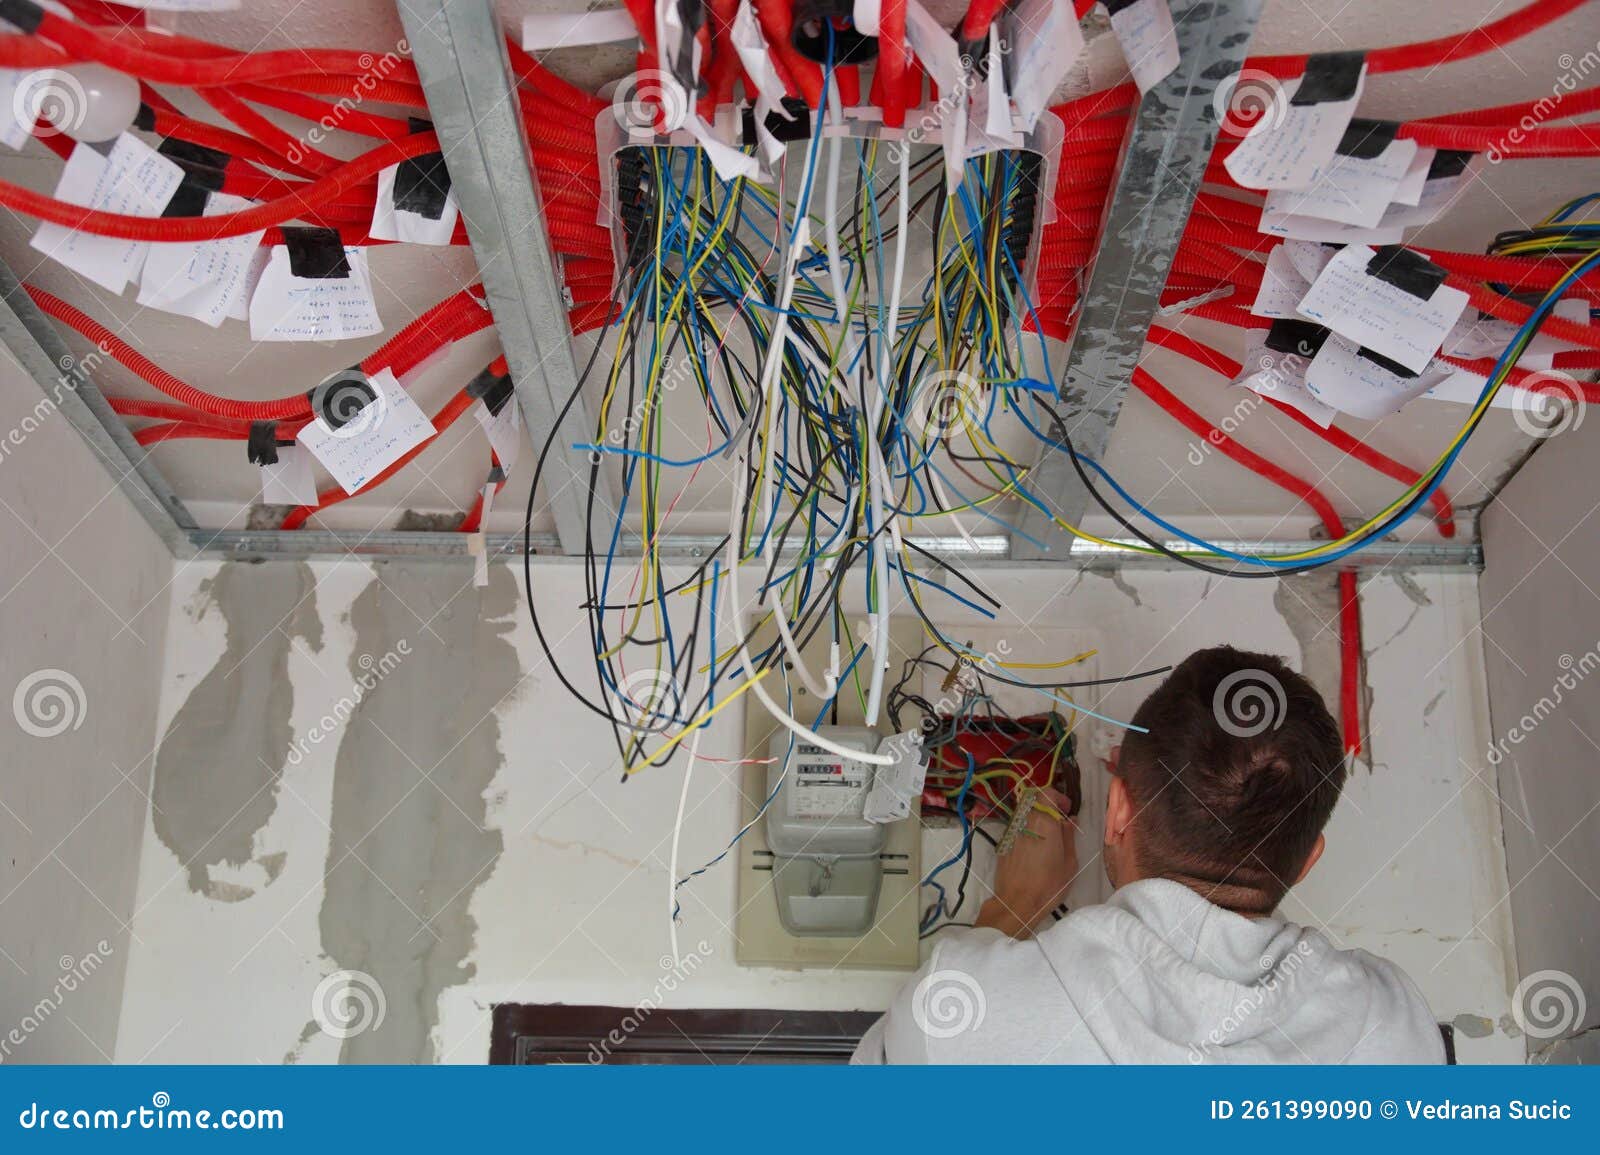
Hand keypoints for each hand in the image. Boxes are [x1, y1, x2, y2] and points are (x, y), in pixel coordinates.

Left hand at [975, 787, 1078, 938]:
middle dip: (1047, 805)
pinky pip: (1017, 827)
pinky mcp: (1004, 843)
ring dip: (1037, 816)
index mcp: (1044, 823)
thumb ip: (1069, 836)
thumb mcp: (1069, 862)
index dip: (1058, 797)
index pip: (1046, 793)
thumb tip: (1069, 820)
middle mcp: (1025, 822)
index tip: (1066, 810)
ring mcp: (1012, 832)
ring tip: (1048, 834)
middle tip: (1058, 820)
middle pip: (1033, 800)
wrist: (1017, 903)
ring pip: (1024, 812)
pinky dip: (1027, 829)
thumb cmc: (1049, 885)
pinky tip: (1035, 847)